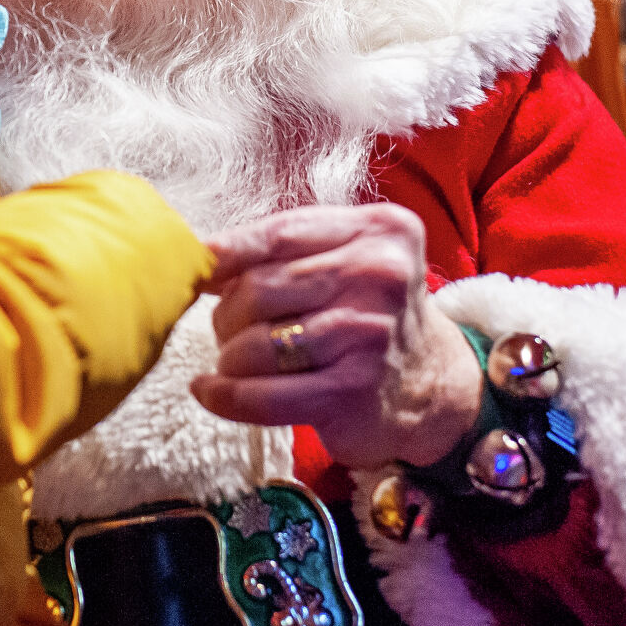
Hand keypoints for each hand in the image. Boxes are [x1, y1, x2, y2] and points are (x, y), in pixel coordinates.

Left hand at [188, 203, 481, 469]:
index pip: (280, 232)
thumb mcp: (345, 260)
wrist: (432, 386)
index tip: (193, 265)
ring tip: (236, 360)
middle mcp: (380, 276)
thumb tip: (199, 256)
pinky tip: (211, 391)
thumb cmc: (366, 313)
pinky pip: (263, 395)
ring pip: (255, 344)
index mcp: (379, 230)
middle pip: (259, 288)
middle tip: (229, 328)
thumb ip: (286, 249)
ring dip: (229, 356)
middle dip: (227, 312)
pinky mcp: (352, 393)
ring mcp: (368, 336)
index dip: (226, 251)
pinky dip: (224, 395)